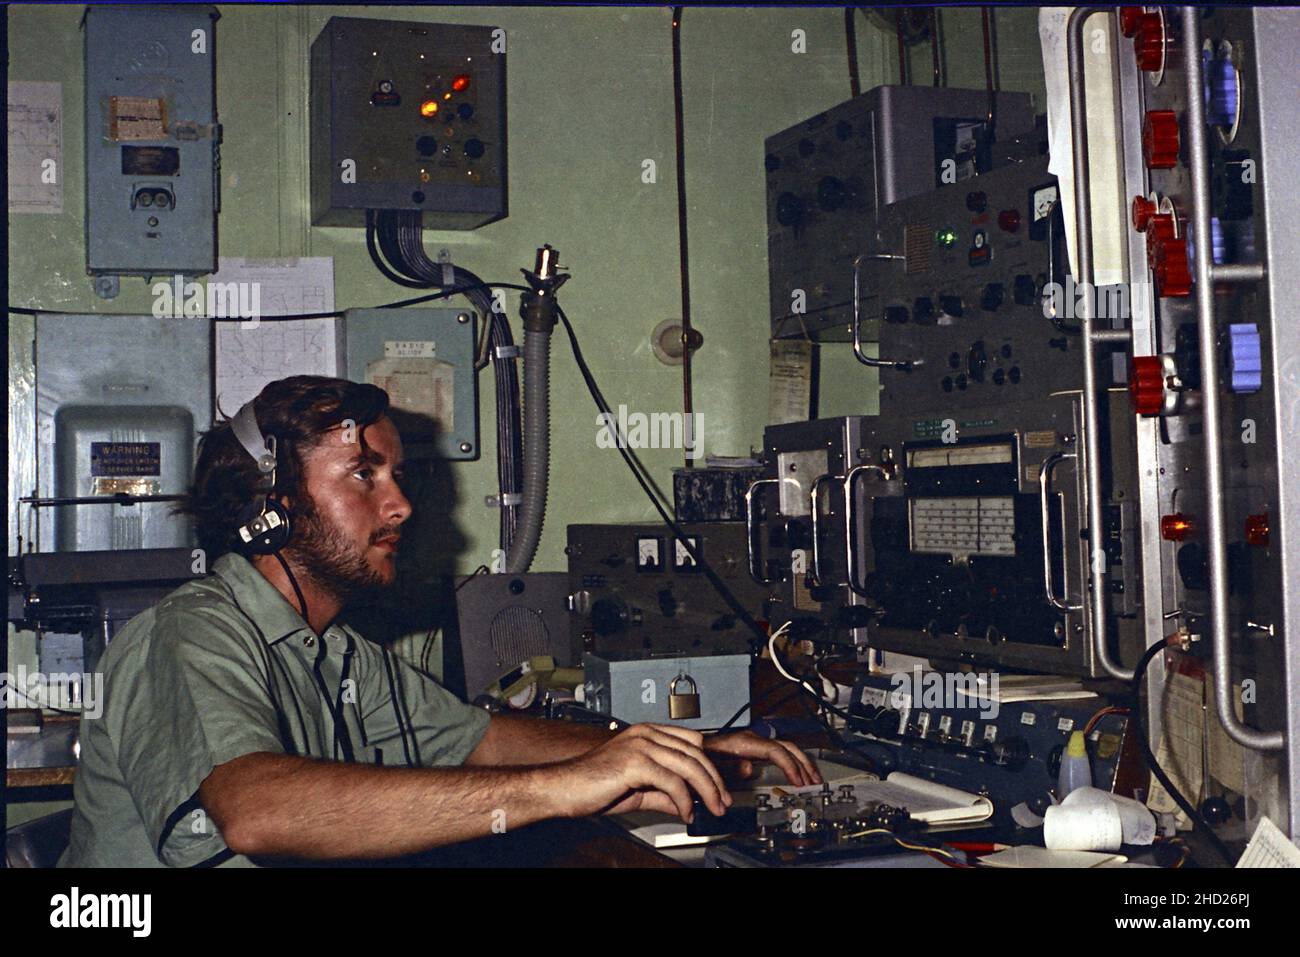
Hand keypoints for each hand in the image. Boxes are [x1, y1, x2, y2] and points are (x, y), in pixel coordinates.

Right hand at [550, 723, 731, 822]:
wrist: (562, 788)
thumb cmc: (591, 785)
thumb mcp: (637, 790)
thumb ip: (662, 793)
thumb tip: (686, 803)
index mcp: (646, 733)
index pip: (692, 741)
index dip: (710, 763)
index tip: (720, 786)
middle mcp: (645, 734)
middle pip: (695, 752)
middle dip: (715, 780)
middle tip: (723, 802)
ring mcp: (640, 745)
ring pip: (688, 765)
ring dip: (706, 790)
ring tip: (712, 808)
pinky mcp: (634, 762)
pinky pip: (671, 781)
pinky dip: (684, 800)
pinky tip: (685, 812)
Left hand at [703, 731, 820, 787]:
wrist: (691, 748)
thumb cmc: (699, 754)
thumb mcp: (710, 762)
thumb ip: (728, 766)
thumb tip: (748, 768)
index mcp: (743, 742)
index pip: (775, 750)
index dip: (790, 765)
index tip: (799, 781)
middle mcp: (751, 739)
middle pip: (787, 747)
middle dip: (803, 764)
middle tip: (814, 782)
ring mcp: (754, 743)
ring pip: (786, 748)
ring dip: (801, 763)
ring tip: (811, 779)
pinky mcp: (753, 749)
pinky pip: (779, 753)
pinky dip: (792, 763)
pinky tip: (796, 774)